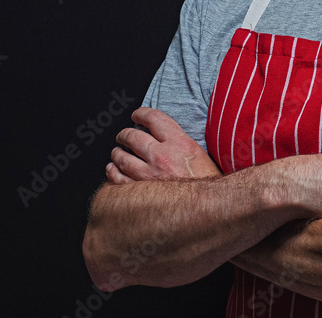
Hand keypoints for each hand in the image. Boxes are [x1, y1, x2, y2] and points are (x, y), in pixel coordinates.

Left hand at [106, 107, 220, 183]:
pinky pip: (119, 179)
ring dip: (117, 152)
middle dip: (124, 134)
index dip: (141, 113)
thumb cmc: (207, 182)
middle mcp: (162, 156)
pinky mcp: (142, 192)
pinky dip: (113, 172)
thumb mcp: (198, 153)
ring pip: (122, 157)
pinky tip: (113, 169)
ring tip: (117, 152)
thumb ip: (178, 140)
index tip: (136, 115)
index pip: (153, 118)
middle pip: (132, 136)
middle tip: (123, 135)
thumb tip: (161, 134)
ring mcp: (149, 175)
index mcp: (179, 143)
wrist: (209, 208)